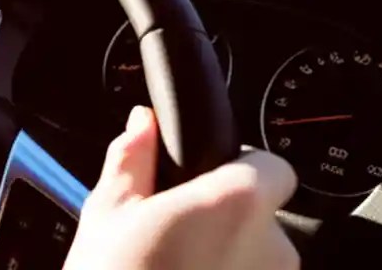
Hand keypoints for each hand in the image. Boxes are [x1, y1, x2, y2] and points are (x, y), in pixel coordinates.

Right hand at [64, 107, 298, 269]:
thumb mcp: (107, 215)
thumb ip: (133, 159)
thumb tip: (143, 124)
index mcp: (235, 204)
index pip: (274, 167)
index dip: (242, 170)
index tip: (206, 183)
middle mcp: (273, 250)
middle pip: (263, 221)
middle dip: (226, 227)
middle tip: (174, 240)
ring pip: (259, 266)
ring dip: (228, 266)